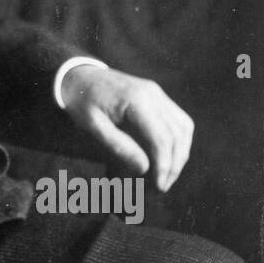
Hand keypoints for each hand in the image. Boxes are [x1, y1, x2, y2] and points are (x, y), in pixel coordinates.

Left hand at [59, 65, 194, 191]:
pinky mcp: (158, 96)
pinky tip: (169, 157)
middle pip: (177, 134)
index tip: (158, 187)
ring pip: (184, 127)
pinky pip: (178, 120)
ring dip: (180, 154)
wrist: (79, 75)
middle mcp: (153, 94)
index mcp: (136, 100)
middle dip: (174, 165)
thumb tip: (144, 169)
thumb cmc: (82, 102)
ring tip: (167, 176)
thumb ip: (118, 146)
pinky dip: (178, 141)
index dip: (164, 166)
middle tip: (162, 187)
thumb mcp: (91, 126)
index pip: (161, 138)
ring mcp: (158, 93)